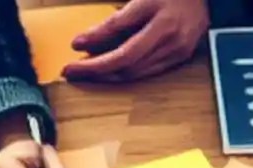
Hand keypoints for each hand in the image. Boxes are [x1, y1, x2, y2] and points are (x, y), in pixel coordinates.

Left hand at [64, 0, 209, 81]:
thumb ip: (118, 16)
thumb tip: (87, 39)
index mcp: (157, 7)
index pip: (119, 26)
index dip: (94, 38)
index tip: (74, 46)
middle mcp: (168, 31)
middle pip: (126, 57)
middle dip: (96, 68)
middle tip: (71, 71)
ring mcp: (177, 48)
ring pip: (136, 70)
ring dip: (108, 75)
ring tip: (86, 74)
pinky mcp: (181, 58)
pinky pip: (148, 72)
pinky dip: (126, 74)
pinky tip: (110, 73)